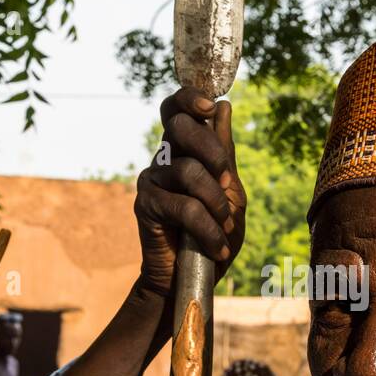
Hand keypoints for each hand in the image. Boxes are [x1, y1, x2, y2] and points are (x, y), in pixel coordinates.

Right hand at [134, 87, 245, 298]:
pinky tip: (218, 247)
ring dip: (217, 202)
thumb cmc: (215, 233)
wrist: (194, 276)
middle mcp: (164, 159)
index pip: (177, 108)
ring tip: (226, 227)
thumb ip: (225, 153)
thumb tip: (224, 107)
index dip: (190, 98)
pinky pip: (183, 206)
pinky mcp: (145, 205)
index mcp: (184, 150)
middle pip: (178, 126)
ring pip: (188, 171)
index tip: (211, 106)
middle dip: (212, 151)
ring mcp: (151, 180)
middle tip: (228, 182)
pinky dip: (208, 229)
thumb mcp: (230, 192)